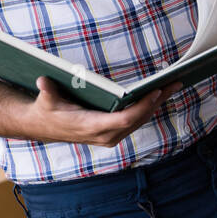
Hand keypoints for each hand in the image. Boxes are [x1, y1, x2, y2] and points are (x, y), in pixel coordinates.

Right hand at [29, 77, 182, 147]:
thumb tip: (43, 81)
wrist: (45, 126)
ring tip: (172, 85)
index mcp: (91, 126)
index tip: (156, 92)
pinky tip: (158, 95)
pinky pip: (136, 121)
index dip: (142, 106)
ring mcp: (111, 136)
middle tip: (174, 82)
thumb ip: (47, 91)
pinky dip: (148, 107)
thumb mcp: (45, 100)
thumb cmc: (47, 110)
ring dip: (157, 103)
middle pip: (138, 119)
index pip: (124, 119)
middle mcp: (105, 135)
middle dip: (157, 101)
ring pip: (140, 121)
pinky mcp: (113, 133)